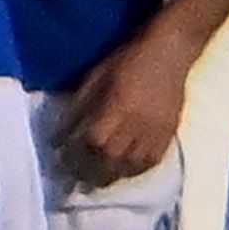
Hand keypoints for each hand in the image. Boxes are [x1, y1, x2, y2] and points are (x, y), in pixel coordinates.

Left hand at [57, 28, 193, 187]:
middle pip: (111, 159)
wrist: (169, 51)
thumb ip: (78, 106)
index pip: (93, 141)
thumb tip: (59, 134)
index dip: (75, 154)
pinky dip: (134, 171)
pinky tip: (123, 170)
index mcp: (116, 106)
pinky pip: (152, 162)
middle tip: (77, 176)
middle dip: (90, 172)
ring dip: (111, 175)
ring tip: (98, 178)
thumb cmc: (128, 59)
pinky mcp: (169, 134)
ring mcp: (155, 131)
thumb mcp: (96, 75)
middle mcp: (137, 123)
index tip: (63, 159)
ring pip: (131, 166)